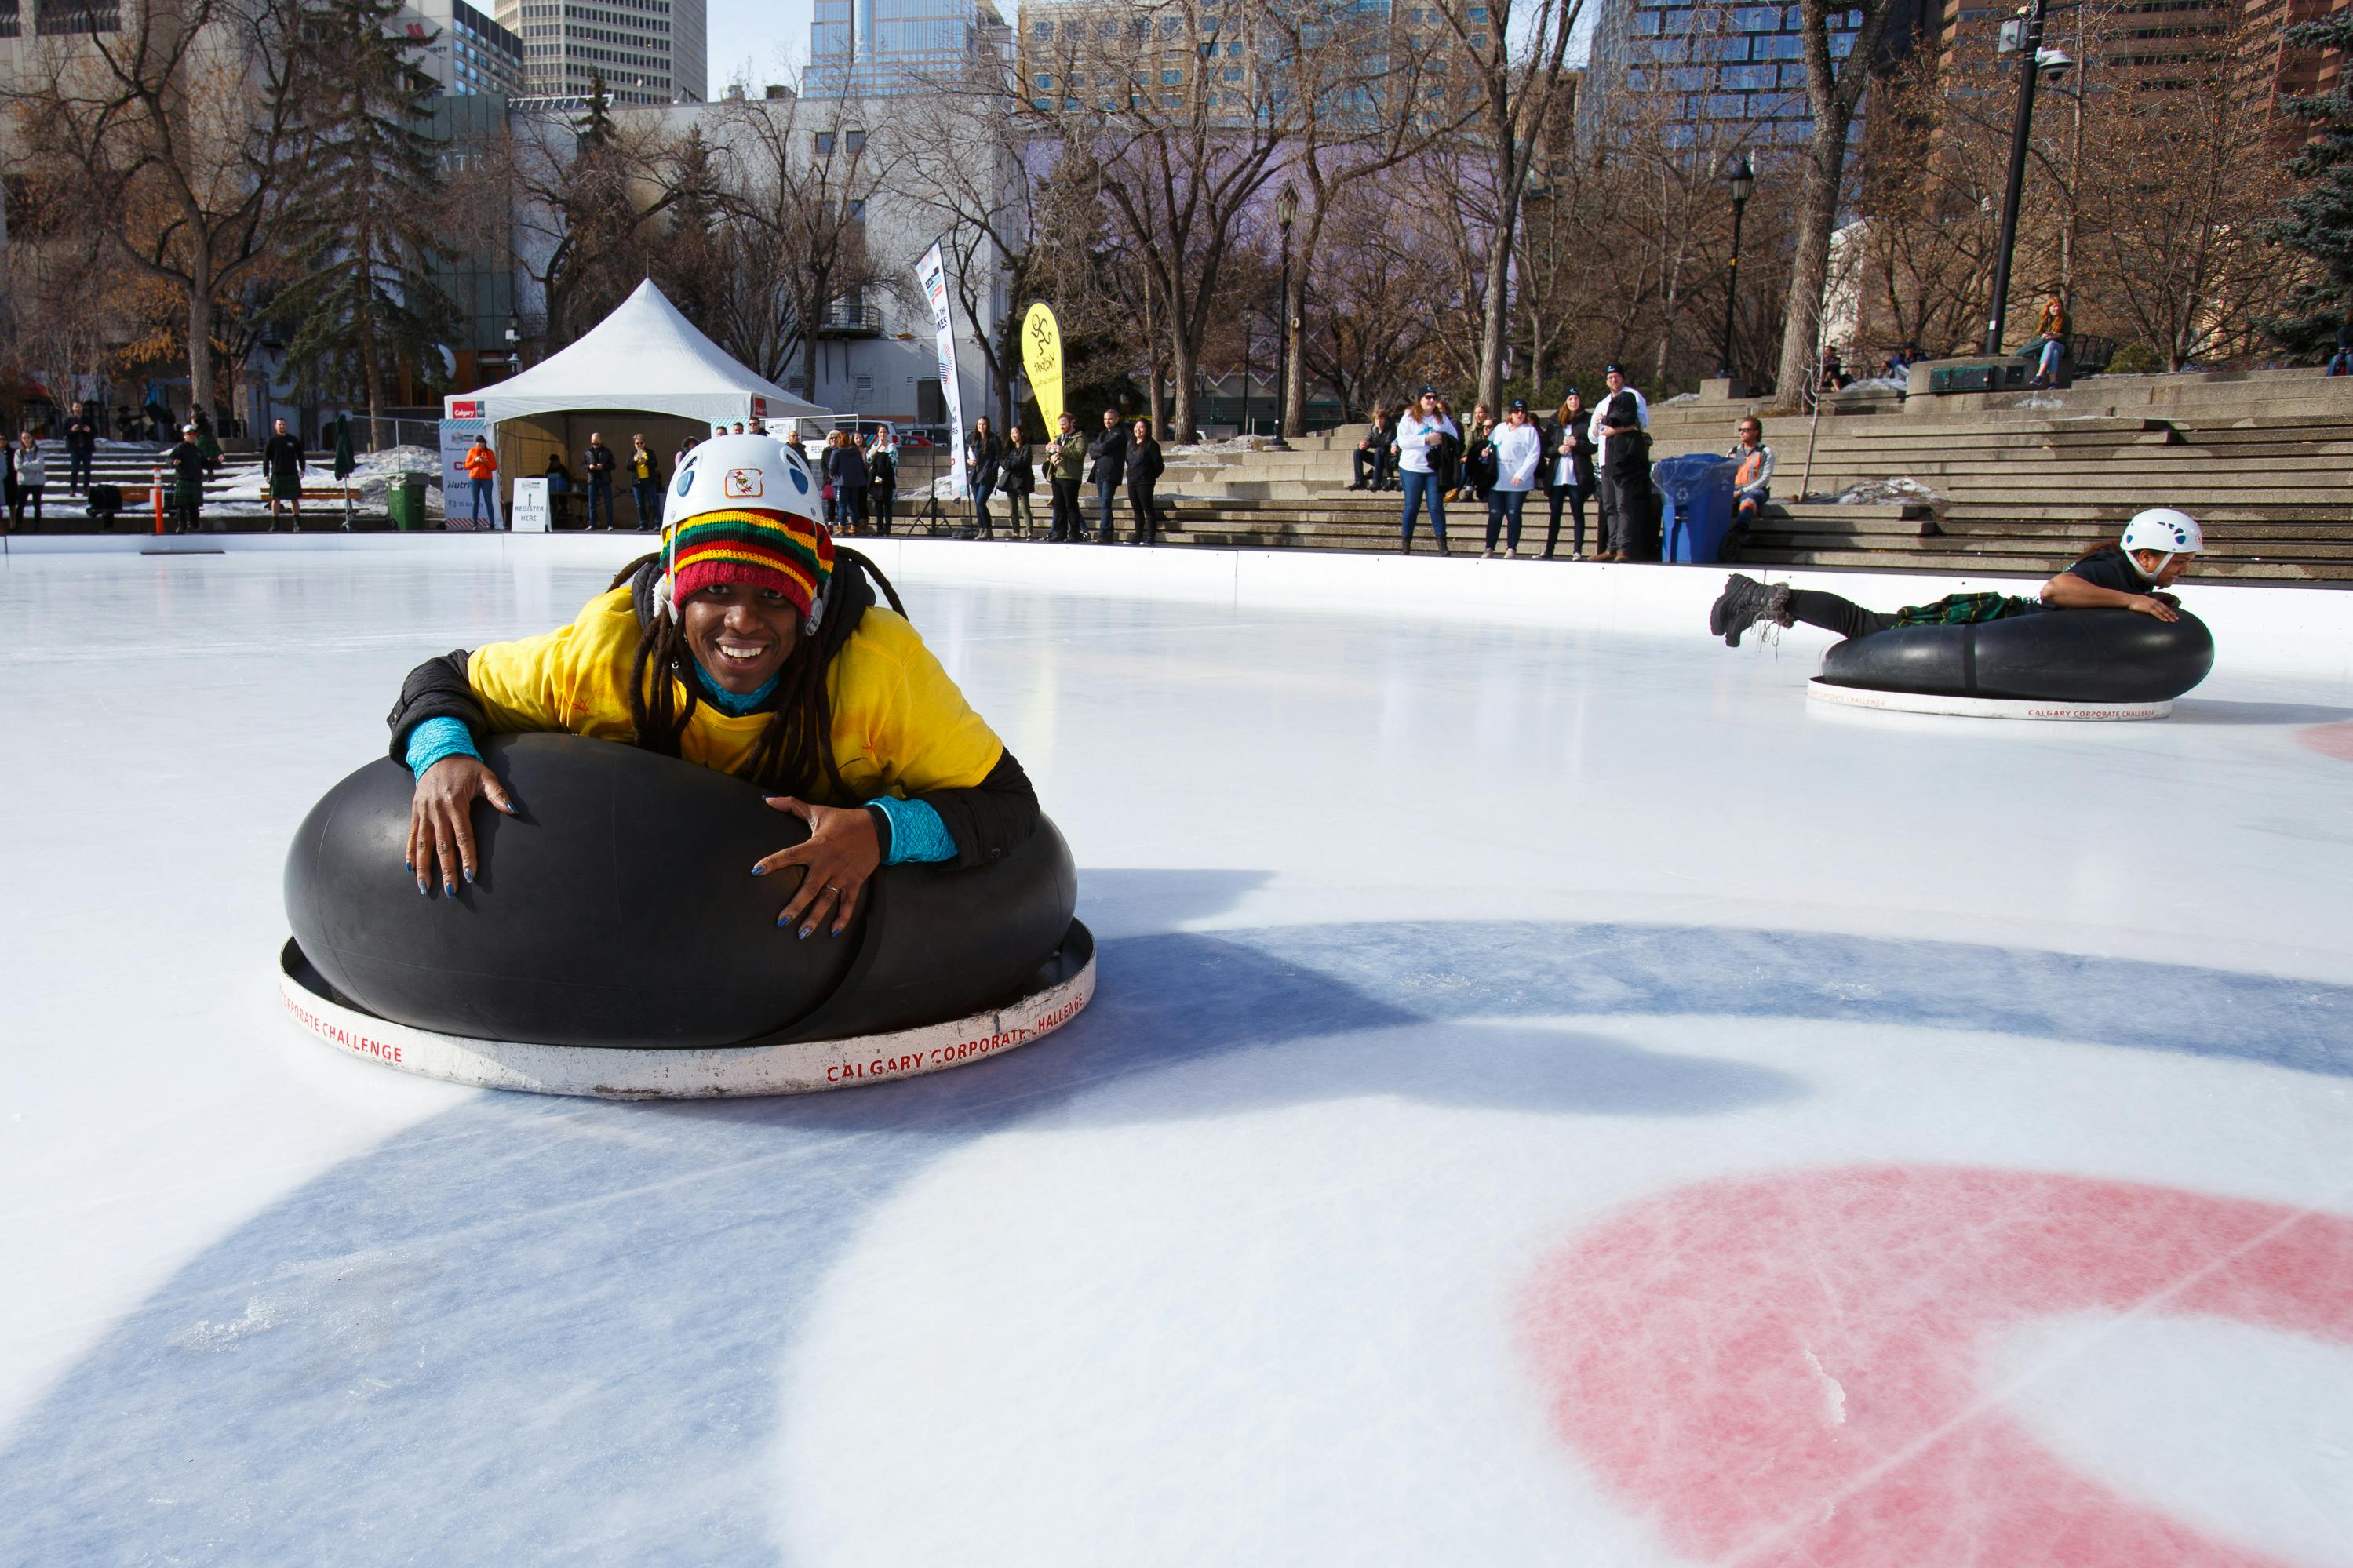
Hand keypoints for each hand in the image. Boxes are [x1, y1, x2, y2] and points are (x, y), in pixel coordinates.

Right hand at [406, 755, 515, 895]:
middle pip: (443, 846)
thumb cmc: (465, 767)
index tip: (471, 876)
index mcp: (456, 803)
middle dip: (447, 870)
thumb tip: (513, 810)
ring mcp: (424, 812)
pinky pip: (411, 835)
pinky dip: (409, 852)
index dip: (467, 857)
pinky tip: (411, 869)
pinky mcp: (415, 812)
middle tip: (451, 891)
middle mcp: (437, 810)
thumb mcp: (485, 776)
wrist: (437, 753)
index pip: (463, 836)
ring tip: (424, 887)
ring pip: (423, 844)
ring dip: (424, 867)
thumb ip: (498, 794)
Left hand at [752, 797, 880, 937]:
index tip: (756, 870)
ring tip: (801, 934)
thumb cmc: (844, 821)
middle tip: (781, 921)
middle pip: (809, 889)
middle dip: (795, 906)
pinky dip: (843, 917)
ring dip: (815, 918)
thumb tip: (767, 799)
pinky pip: (848, 903)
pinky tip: (834, 931)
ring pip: (826, 900)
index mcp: (816, 847)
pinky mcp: (855, 882)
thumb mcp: (818, 812)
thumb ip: (792, 805)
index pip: (790, 855)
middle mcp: (828, 864)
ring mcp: (842, 875)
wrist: (878, 828)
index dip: (773, 862)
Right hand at [2127, 594, 2179, 622]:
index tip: (2174, 614)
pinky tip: (2165, 620)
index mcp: (2154, 601)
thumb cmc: (2134, 601)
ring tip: (2173, 621)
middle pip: (2165, 609)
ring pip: (2163, 612)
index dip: (2169, 610)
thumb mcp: (2143, 601)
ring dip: (2168, 617)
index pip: (2164, 606)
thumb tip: (2149, 607)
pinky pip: (2157, 614)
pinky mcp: (2149, 609)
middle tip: (2177, 619)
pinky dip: (2162, 617)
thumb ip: (2148, 603)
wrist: (2129, 599)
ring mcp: (2152, 605)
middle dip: (2172, 614)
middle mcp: (2155, 602)